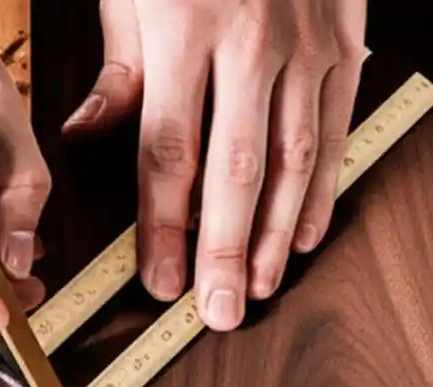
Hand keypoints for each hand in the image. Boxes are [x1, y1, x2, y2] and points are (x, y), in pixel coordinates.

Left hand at [63, 0, 367, 329]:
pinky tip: (310, 232)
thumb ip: (117, 68)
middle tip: (218, 312)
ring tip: (263, 286)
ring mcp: (305, 41)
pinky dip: (326, 186)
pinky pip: (336, 125)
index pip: (170, 148)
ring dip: (279, 232)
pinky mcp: (344, 38)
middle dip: (226, 249)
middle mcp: (250, 40)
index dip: (165, 223)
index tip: (161, 279)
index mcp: (185, 27)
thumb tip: (88, 136)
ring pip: (295, 157)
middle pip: (236, 168)